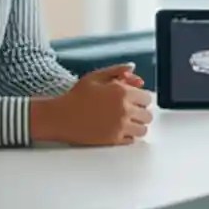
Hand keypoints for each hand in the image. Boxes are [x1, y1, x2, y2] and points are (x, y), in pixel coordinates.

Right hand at [31, 63, 152, 145]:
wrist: (61, 117)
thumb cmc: (76, 96)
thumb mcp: (95, 77)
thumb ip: (117, 70)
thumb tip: (132, 68)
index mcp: (122, 92)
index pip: (147, 98)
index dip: (140, 98)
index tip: (134, 99)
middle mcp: (124, 110)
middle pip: (147, 115)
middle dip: (140, 112)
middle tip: (130, 111)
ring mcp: (120, 126)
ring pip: (143, 129)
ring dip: (137, 125)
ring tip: (126, 121)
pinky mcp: (114, 140)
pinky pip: (132, 140)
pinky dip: (129, 135)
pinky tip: (119, 129)